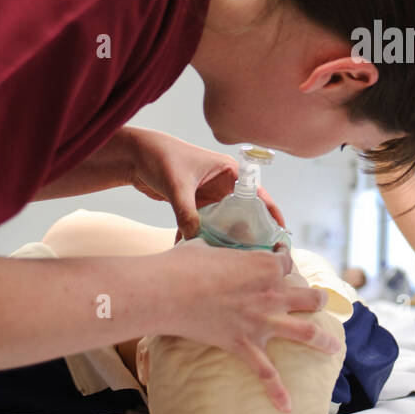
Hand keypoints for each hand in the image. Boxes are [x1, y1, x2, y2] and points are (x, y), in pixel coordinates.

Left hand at [124, 128, 285, 241]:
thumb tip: (194, 239)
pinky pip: (202, 224)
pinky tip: (192, 252)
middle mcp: (223, 184)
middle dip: (246, 231)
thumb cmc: (160, 157)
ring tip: (226, 258)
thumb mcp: (177, 185)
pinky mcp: (194, 204)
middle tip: (253, 253)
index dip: (270, 213)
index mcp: (228, 171)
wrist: (134, 155)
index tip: (280, 232)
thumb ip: (186, 213)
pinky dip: (197, 236)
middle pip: (242, 211)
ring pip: (222, 221)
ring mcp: (209, 195)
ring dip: (220, 237)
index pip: (257, 194)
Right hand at [160, 238, 339, 412]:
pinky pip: (266, 373)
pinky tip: (287, 408)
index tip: (281, 259)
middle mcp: (271, 293)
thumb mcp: (204, 246)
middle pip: (308, 297)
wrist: (168, 292)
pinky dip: (278, 392)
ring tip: (334, 347)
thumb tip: (202, 243)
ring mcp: (261, 321)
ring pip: (304, 333)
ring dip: (322, 340)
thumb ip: (213, 247)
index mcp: (264, 265)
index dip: (283, 259)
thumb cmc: (183, 265)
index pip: (285, 261)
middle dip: (318, 300)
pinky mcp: (243, 345)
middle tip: (321, 303)